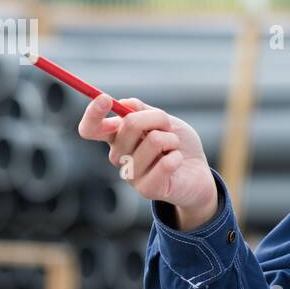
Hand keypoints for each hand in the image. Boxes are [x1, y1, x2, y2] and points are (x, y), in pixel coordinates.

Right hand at [77, 94, 218, 230]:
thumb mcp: (163, 121)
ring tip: (173, 150)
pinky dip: (177, 157)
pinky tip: (177, 163)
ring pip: (153, 141)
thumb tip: (124, 103)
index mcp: (117, 137)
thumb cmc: (178, 145)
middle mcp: (119, 156)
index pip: (90, 128)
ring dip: (171, 140)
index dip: (92, 114)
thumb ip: (143, 111)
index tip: (105, 99)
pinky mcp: (146, 190)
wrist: (199, 174)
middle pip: (129, 125)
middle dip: (158, 118)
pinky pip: (165, 164)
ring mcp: (131, 175)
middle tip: (168, 128)